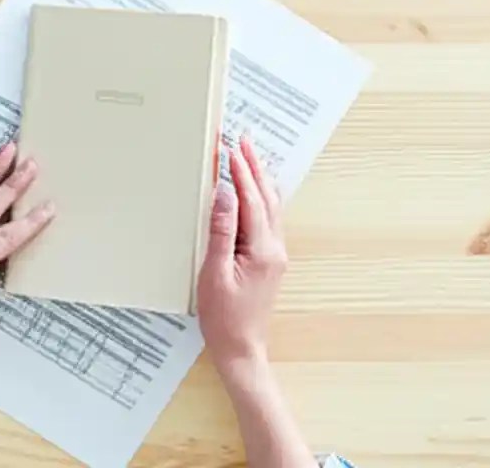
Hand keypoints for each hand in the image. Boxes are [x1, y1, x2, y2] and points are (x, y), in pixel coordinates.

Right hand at [198, 134, 285, 372]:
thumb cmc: (224, 319)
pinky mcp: (270, 260)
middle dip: (254, 167)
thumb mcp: (214, 274)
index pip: (252, 201)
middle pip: (267, 198)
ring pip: (271, 207)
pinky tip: (255, 191)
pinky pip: (268, 219)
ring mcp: (275, 254)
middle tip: (243, 140)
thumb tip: (224, 196)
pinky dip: (261, 197)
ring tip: (249, 156)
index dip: (241, 172)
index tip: (231, 148)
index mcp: (263, 250)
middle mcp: (275, 249)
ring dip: (259, 179)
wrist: (241, 350)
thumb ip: (221, 232)